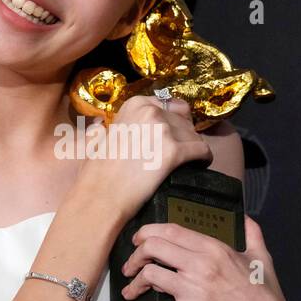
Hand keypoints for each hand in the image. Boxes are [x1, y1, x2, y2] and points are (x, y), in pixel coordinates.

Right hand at [73, 94, 212, 226]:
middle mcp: (151, 112)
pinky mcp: (174, 152)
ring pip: (194, 135)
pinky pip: (202, 151)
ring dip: (193, 148)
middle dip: (185, 135)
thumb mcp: (102, 136)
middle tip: (181, 151)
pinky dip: (204, 159)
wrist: (100, 196)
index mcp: (135, 104)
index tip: (175, 134)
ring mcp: (163, 130)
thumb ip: (118, 125)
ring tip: (189, 162)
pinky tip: (199, 166)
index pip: (170, 105)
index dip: (175, 122)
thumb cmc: (96, 172)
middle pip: (184, 120)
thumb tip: (108, 125)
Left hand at [120, 214, 300, 300]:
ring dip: (134, 286)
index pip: (171, 230)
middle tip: (130, 268)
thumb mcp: (262, 259)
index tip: (139, 241)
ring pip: (149, 276)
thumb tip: (246, 217)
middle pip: (153, 248)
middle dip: (135, 256)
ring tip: (131, 294)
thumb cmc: (266, 298)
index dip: (147, 233)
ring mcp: (194, 292)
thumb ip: (253, 234)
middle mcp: (201, 265)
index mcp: (214, 249)